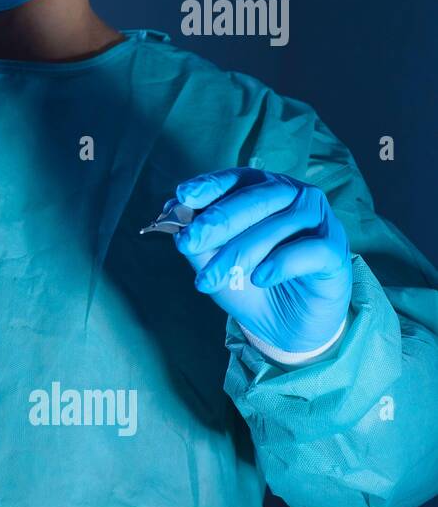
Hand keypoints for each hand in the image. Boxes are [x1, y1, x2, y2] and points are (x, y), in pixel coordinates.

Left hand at [172, 168, 351, 354]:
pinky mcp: (335, 249)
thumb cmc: (249, 284)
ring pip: (276, 227)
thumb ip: (196, 237)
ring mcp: (319, 220)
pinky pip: (307, 249)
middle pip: (253, 201)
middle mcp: (293, 197)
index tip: (183, 197)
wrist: (286, 326)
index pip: (234, 180)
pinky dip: (280, 263)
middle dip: (216, 222)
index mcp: (262, 190)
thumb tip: (171, 212)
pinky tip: (260, 278)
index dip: (208, 187)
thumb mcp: (213, 261)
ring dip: (238, 255)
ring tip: (210, 281)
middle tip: (188, 243)